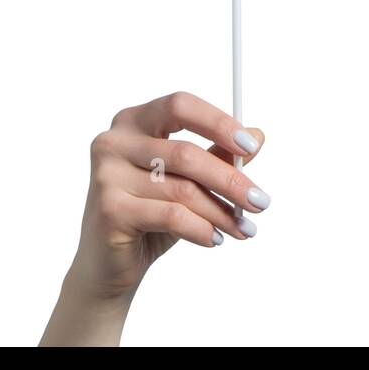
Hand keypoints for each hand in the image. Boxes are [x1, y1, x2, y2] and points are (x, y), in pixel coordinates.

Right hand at [41, 92, 267, 344]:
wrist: (108, 263)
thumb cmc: (150, 213)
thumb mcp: (187, 180)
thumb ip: (216, 155)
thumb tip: (258, 134)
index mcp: (134, 121)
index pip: (180, 106)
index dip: (218, 123)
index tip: (251, 147)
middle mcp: (114, 142)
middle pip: (186, 152)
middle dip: (230, 180)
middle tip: (261, 202)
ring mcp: (107, 175)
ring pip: (182, 190)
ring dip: (221, 212)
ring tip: (243, 228)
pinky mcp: (110, 210)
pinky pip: (171, 216)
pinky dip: (201, 229)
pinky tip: (215, 239)